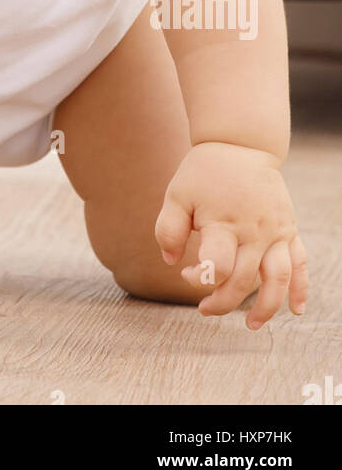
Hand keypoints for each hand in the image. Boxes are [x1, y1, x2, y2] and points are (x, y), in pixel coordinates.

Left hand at [154, 142, 307, 328]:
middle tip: (205, 309)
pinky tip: (296, 310)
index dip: (200, 280)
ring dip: (266, 307)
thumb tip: (171, 262)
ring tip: (253, 325)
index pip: (217, 268)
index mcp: (224, 223)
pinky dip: (301, 288)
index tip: (187, 273)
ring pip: (278, 279)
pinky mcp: (288, 229)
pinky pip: (300, 263)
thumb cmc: (204, 172)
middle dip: (223, 301)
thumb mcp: (176, 195)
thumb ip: (169, 230)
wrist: (240, 144)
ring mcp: (275, 231)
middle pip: (245, 281)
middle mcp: (254, 231)